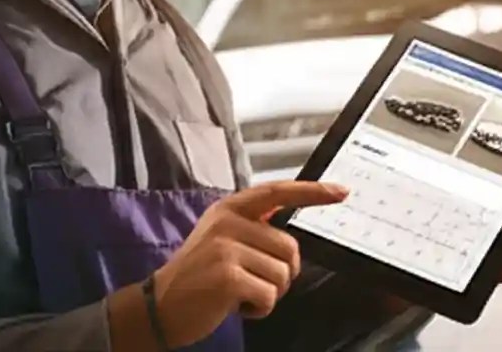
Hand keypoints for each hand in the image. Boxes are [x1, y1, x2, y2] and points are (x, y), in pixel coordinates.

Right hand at [150, 181, 348, 347]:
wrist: (160, 306)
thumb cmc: (197, 277)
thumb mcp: (219, 239)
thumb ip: (251, 229)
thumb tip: (289, 239)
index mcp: (228, 209)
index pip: (276, 192)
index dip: (311, 192)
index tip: (341, 192)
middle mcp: (227, 222)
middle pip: (289, 248)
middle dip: (280, 274)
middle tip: (250, 282)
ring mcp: (226, 248)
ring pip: (283, 275)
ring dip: (268, 294)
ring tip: (237, 292)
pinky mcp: (227, 276)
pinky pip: (270, 296)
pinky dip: (259, 309)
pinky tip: (234, 306)